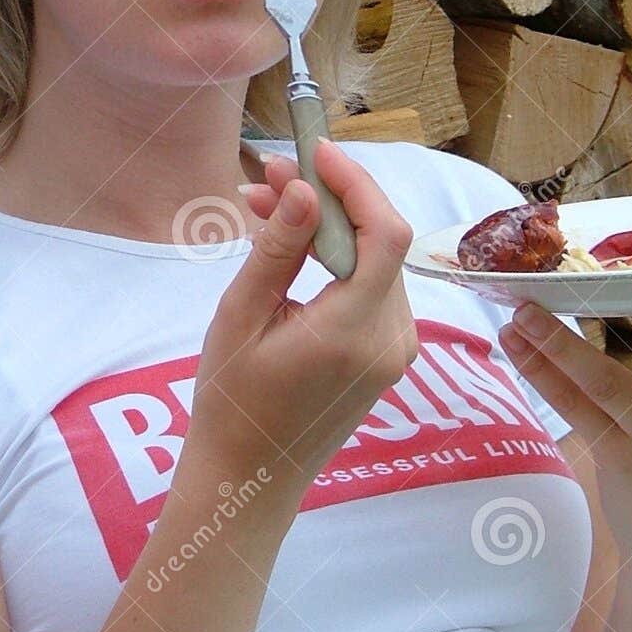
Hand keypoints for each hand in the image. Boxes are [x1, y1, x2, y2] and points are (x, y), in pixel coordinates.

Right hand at [186, 139, 418, 496]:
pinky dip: (340, 258)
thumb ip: (278, 250)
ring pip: (379, 260)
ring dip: (332, 226)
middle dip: (331, 198)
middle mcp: (391, 340)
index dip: (356, 183)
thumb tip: (304, 189)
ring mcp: (398, 350)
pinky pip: (375, 287)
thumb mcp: (242, 318)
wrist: (250, 478)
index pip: (384, 234)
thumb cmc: (233, 404)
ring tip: (268, 208)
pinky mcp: (391, 354)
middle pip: (382, 240)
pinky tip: (295, 247)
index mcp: (354, 333)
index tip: (315, 152)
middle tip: (270, 178)